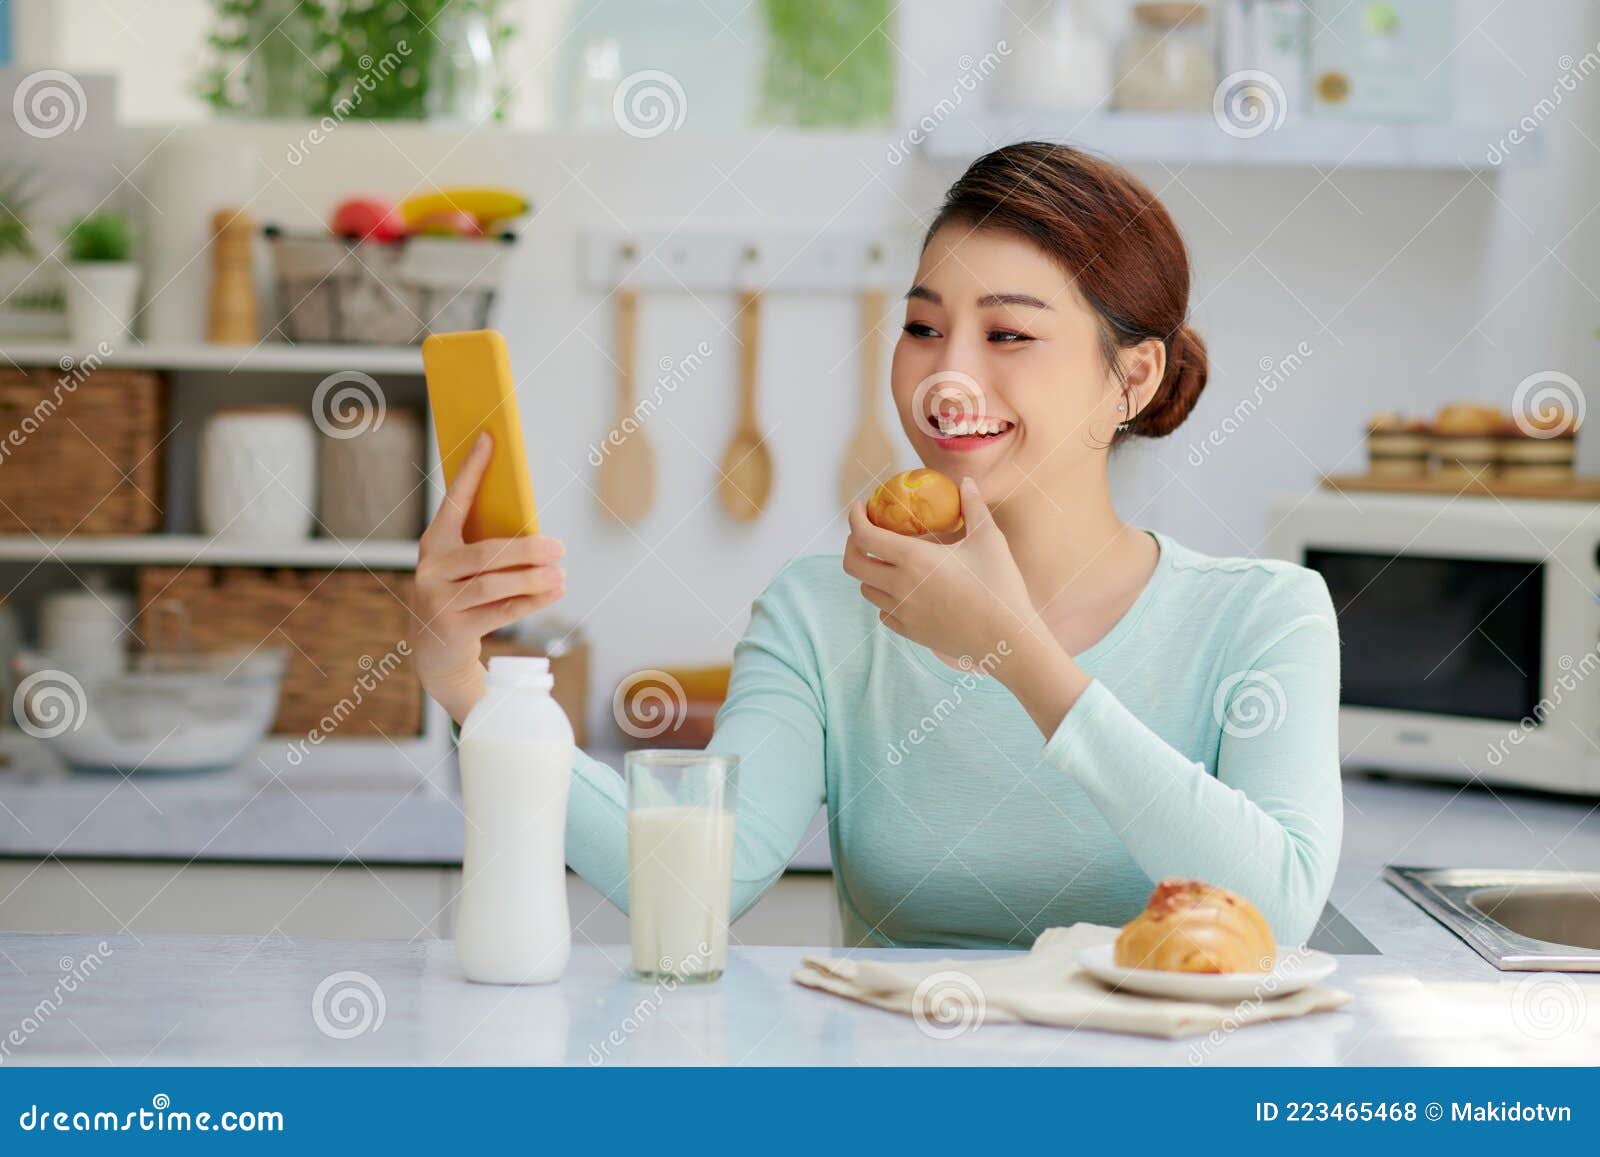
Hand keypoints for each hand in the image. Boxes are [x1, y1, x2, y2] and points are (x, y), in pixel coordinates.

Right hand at [410, 432, 565, 722]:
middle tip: (559, 546)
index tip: (489, 438)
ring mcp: (439, 600)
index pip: (454, 500)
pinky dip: (532, 601)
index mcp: (434, 542)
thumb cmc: (460, 594)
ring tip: (560, 573)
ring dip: (533, 578)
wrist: (435, 650)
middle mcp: (432, 568)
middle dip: (527, 549)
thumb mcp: (463, 567)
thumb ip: (488, 547)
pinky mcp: (453, 628)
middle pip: (487, 553)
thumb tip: (534, 531)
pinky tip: (555, 591)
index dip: (472, 469)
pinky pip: (501, 611)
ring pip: (495, 585)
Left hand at [843, 475, 1041, 665]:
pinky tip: (903, 590)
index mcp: (913, 559)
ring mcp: (902, 612)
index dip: (855, 518)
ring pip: (867, 590)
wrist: (1006, 639)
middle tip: (867, 532)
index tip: (861, 507)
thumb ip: (973, 507)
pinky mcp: (910, 632)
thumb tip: (966, 482)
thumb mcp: (989, 539)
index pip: (864, 536)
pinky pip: (883, 613)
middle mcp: (899, 587)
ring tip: (887, 560)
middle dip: (853, 544)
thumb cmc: (999, 585)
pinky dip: (885, 598)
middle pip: (853, 565)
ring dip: (870, 571)